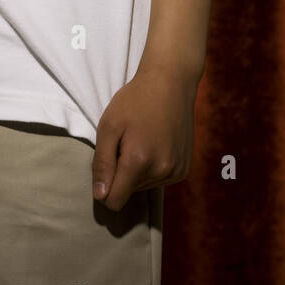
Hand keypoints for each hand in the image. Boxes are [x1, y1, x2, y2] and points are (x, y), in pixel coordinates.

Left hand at [91, 61, 198, 212]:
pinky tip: (154, 144)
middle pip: (129, 192)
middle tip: (126, 143)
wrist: (171, 84)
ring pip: (144, 187)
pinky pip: (159, 180)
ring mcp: (176, 172)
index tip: (104, 169)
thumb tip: (100, 196)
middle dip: (122, 173)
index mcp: (139, 161)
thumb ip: (102, 163)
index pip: (115, 201)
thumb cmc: (135, 101)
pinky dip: (153, 168)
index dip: (104, 189)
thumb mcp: (109, 126)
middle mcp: (161, 171)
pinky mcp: (185, 170)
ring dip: (137, 170)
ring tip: (141, 140)